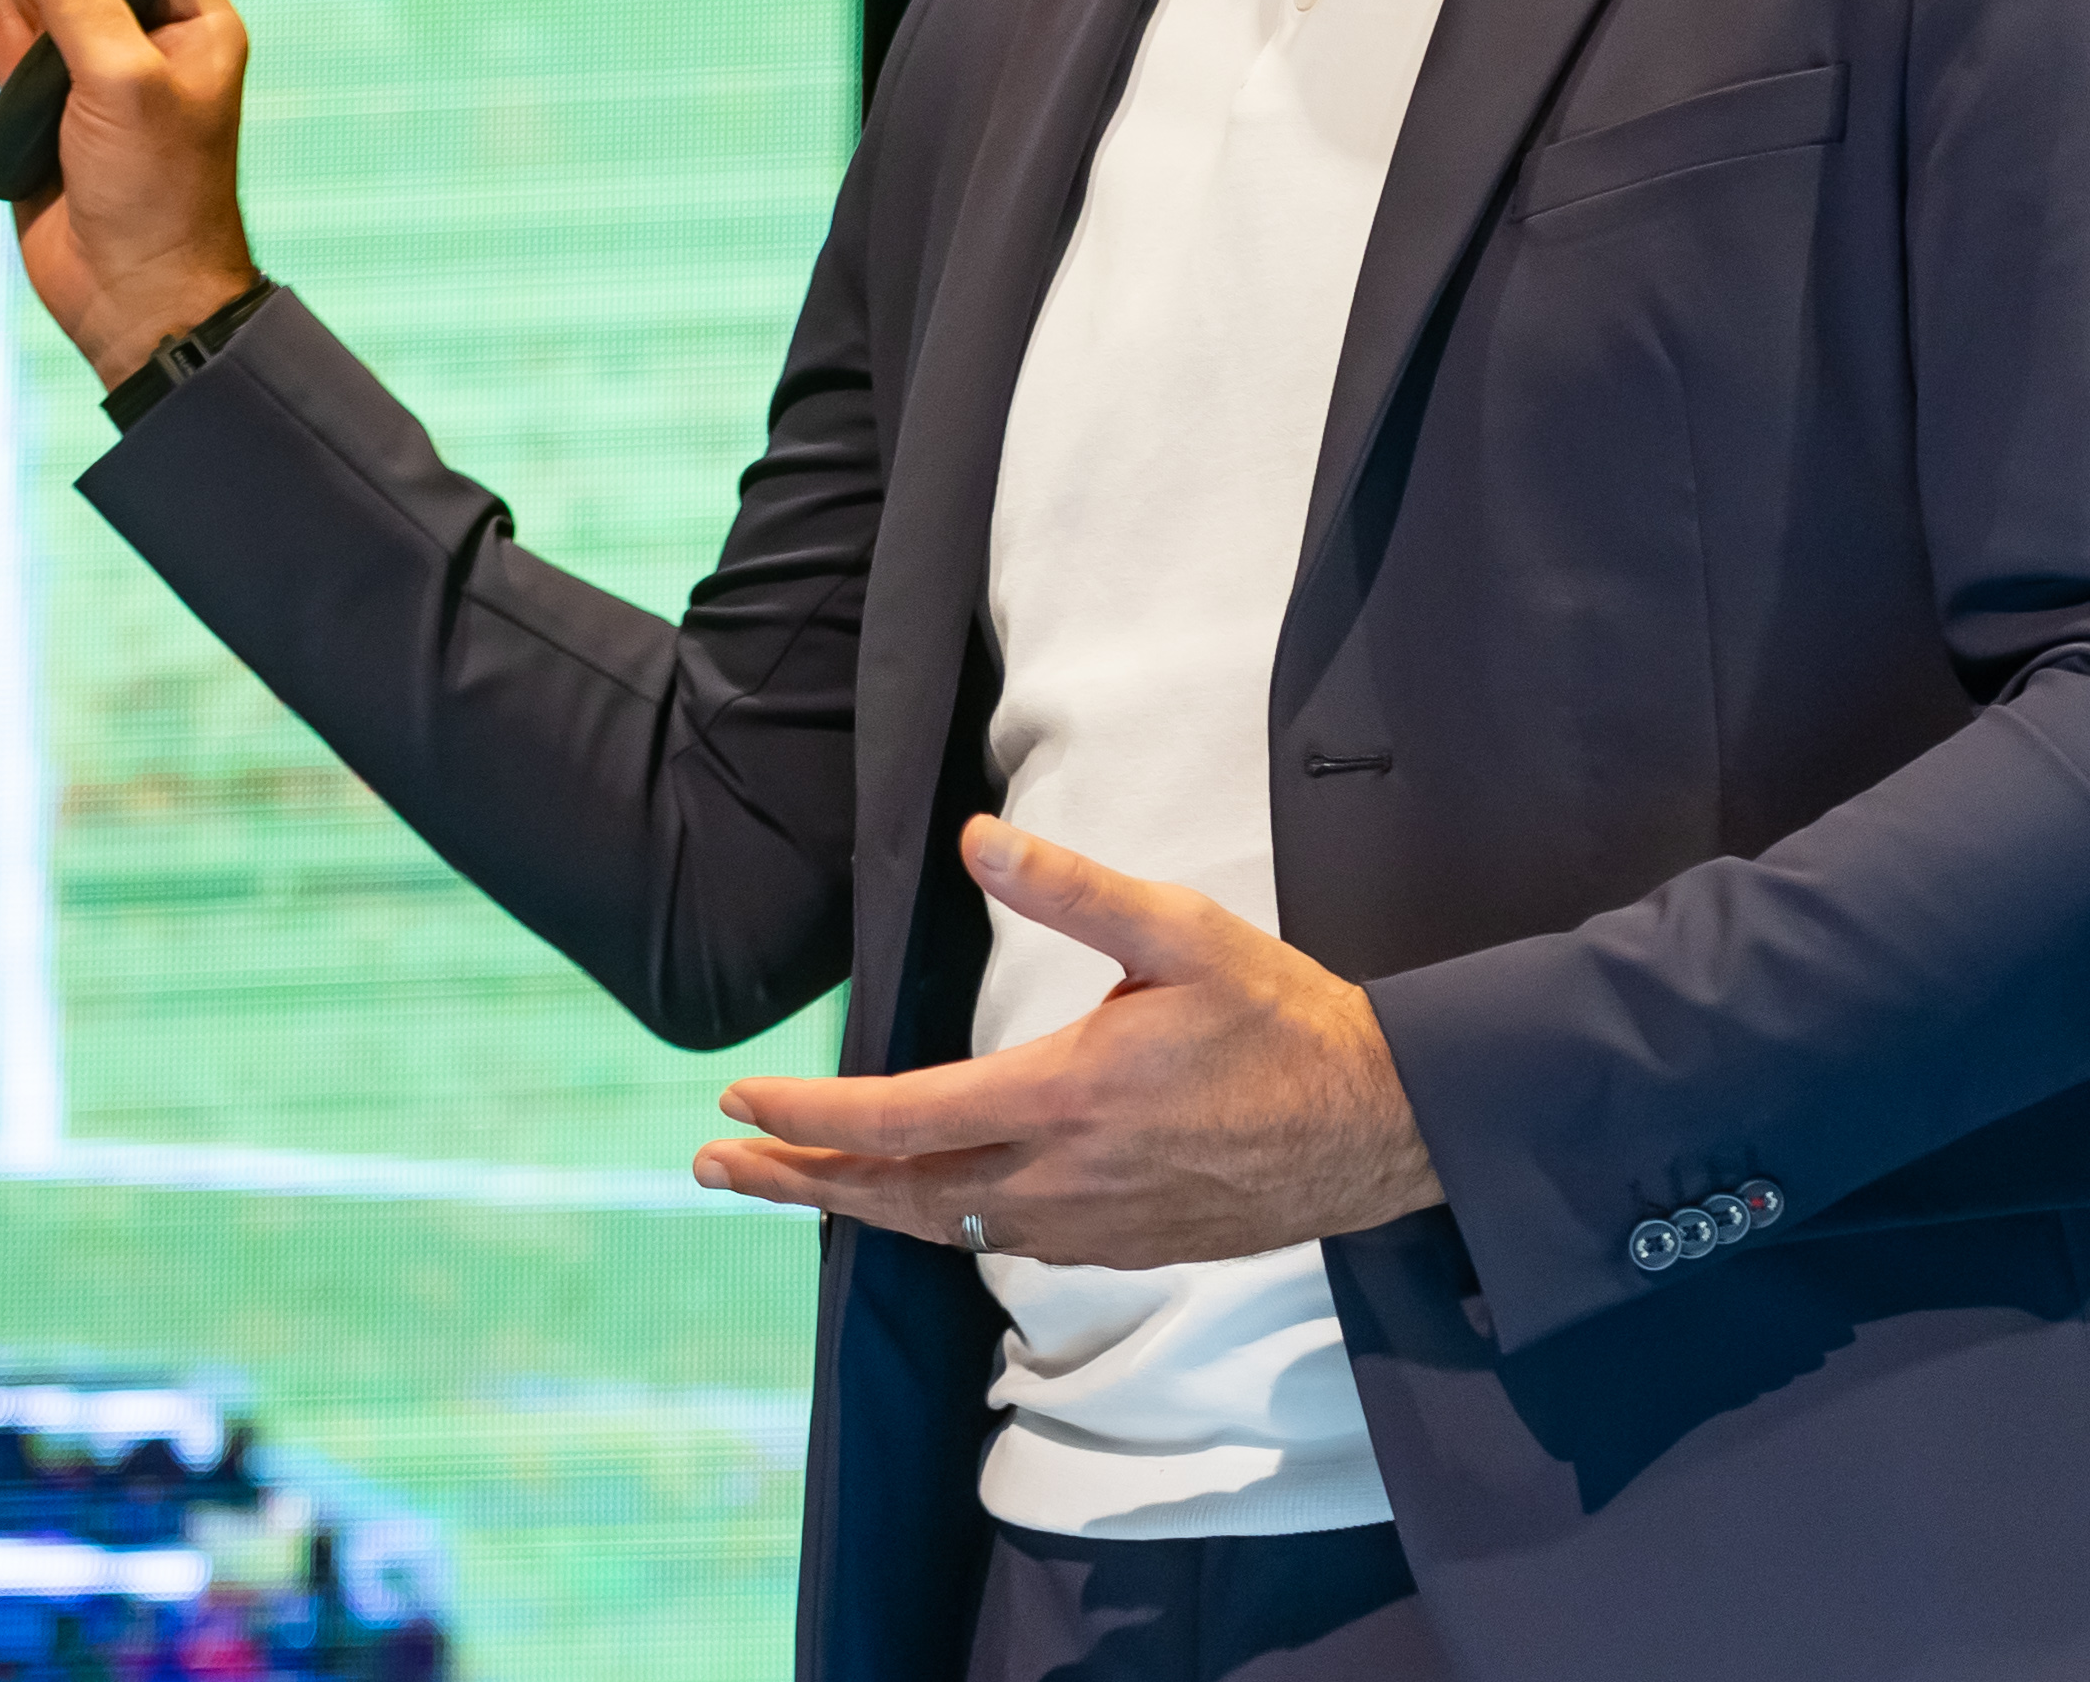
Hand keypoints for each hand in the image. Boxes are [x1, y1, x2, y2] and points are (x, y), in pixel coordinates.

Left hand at [693, 820, 1440, 1266]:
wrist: (1374, 1124)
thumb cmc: (1282, 1020)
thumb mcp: (1183, 932)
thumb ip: (1074, 890)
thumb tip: (978, 840)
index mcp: (1061, 1097)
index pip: (897, 1115)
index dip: (808, 1108)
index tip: (740, 1096)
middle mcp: (1054, 1179)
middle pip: (890, 1192)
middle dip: (793, 1177)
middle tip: (715, 1165)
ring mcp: (1083, 1226)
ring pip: (936, 1225)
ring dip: (851, 1204)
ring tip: (790, 1182)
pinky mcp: (1115, 1248)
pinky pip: (994, 1241)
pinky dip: (929, 1221)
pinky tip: (913, 1201)